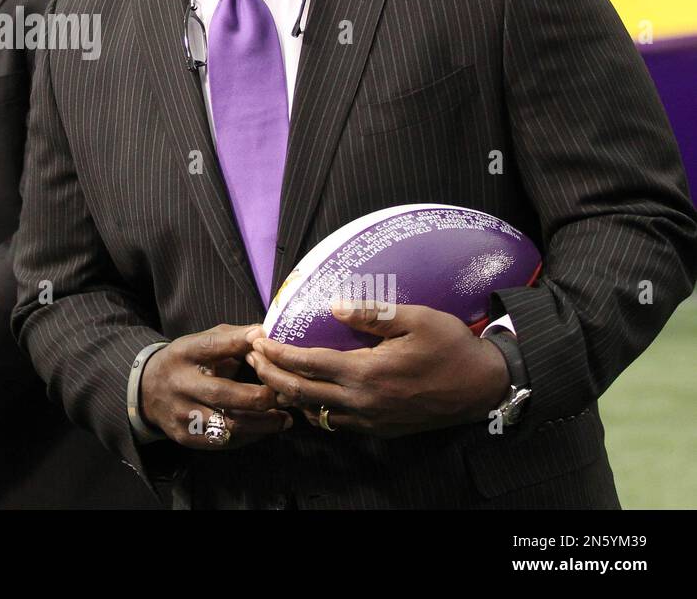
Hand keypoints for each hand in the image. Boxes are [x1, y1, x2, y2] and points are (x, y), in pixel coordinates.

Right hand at [140, 323, 291, 448]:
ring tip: (284, 419)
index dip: (238, 343)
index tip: (265, 342)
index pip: (212, 346)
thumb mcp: (202, 342)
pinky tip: (264, 429)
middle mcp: (180, 383)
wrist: (147, 390)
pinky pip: (224, 441)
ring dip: (262, 424)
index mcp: (184, 353)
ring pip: (228, 425)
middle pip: (223, 394)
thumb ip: (233, 338)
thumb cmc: (188, 362)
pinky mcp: (185, 435)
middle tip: (283, 395)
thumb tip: (268, 332)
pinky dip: (250, 436)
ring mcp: (181, 412)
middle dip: (259, 397)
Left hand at [246, 302, 510, 437]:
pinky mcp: (382, 429)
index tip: (256, 341)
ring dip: (290, 395)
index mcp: (367, 372)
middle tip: (252, 358)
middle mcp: (364, 401)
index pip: (308, 364)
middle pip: (301, 393)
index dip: (277, 353)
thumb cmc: (452, 346)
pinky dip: (315, 410)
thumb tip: (333, 306)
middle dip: (271, 375)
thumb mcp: (416, 318)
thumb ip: (372, 314)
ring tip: (272, 375)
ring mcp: (372, 419)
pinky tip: (308, 396)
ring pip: (316, 413)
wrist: (485, 386)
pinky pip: (337, 423)